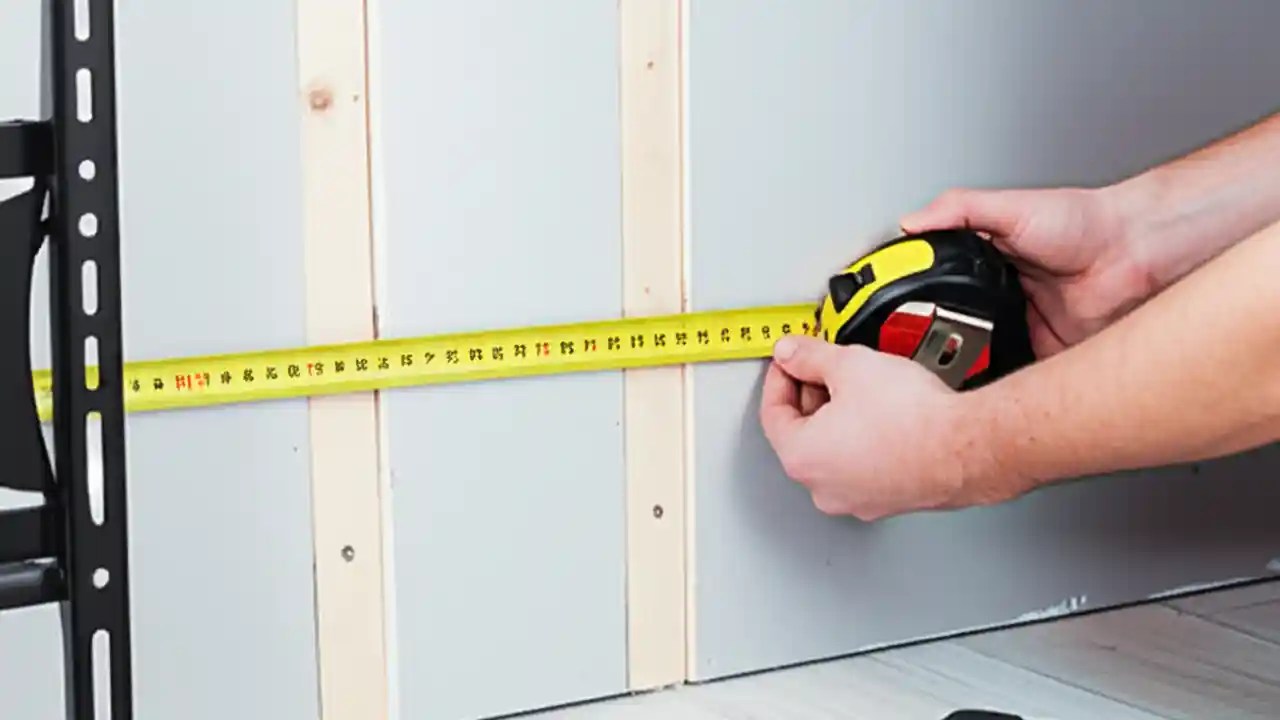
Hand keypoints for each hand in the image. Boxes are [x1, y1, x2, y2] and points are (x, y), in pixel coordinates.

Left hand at [758, 334, 1019, 520]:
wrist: (967, 448)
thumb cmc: (912, 419)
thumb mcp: (849, 365)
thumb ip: (809, 356)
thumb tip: (790, 353)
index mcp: (801, 458)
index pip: (772, 412)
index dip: (780, 376)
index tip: (790, 359)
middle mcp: (823, 487)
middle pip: (802, 432)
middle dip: (812, 394)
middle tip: (828, 367)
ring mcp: (857, 498)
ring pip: (834, 449)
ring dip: (839, 416)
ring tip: (863, 387)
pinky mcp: (888, 499)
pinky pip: (863, 463)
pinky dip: (865, 438)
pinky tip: (885, 414)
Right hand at [900, 186, 1151, 356]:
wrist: (1137, 252)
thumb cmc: (1087, 223)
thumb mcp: (1011, 207)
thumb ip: (959, 209)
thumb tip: (911, 221)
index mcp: (988, 260)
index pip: (938, 280)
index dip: (912, 294)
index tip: (887, 305)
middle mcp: (1002, 294)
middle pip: (953, 321)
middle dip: (931, 336)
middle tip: (909, 345)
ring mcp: (1022, 325)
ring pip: (980, 351)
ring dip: (964, 359)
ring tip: (940, 365)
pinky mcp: (1045, 351)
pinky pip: (1016, 374)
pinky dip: (1002, 381)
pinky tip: (985, 379)